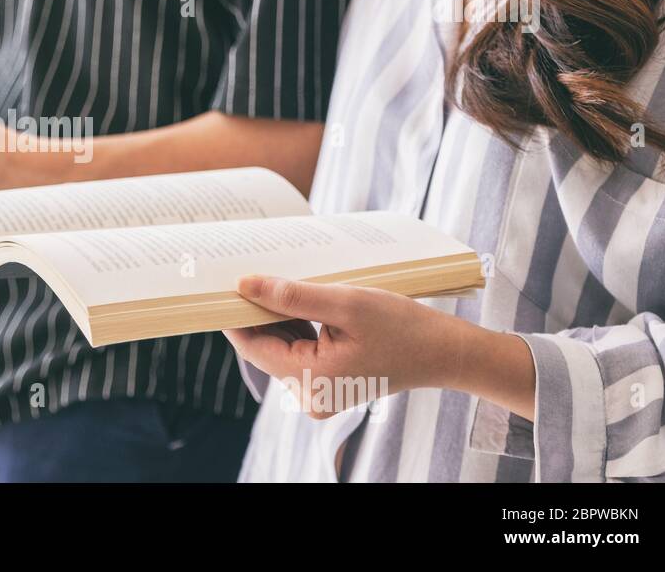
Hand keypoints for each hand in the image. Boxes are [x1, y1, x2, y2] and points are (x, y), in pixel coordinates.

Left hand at [224, 276, 518, 418]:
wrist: (446, 352)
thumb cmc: (403, 326)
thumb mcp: (346, 303)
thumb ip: (293, 296)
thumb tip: (245, 286)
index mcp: (309, 381)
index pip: (251, 345)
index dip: (234, 313)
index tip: (218, 282)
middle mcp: (308, 396)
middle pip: (264, 346)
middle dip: (256, 309)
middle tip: (246, 269)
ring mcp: (318, 392)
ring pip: (281, 346)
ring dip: (277, 314)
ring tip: (273, 278)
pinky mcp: (328, 382)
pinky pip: (299, 350)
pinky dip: (296, 324)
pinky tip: (298, 297)